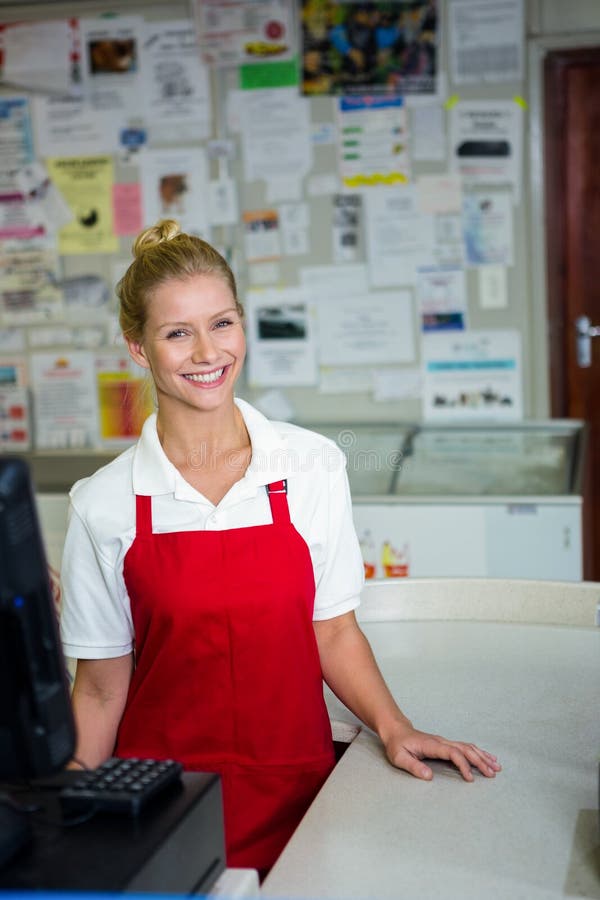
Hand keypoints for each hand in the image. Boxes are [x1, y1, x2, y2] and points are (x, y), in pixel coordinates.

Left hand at [383, 724, 501, 781]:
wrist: (396, 731)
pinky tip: (487, 758)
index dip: (463, 765)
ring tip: (496, 767)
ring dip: (482, 757)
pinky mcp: (446, 744)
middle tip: (492, 774)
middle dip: (480, 761)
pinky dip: (478, 752)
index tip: (470, 779)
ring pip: (468, 747)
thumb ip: (413, 766)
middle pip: (465, 749)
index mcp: (431, 745)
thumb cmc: (397, 745)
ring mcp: (444, 741)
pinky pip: (465, 747)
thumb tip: (429, 776)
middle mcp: (441, 741)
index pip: (452, 753)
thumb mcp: (399, 757)